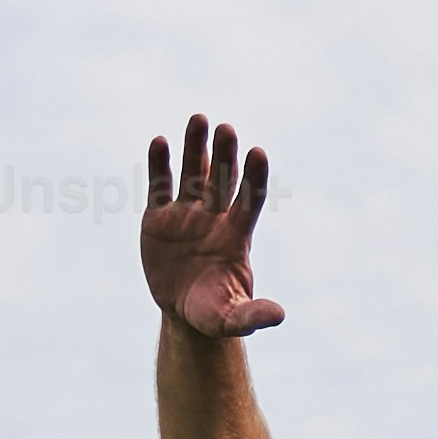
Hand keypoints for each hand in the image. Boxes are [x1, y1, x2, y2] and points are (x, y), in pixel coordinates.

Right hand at [140, 116, 286, 338]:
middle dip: (225, 156)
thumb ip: (252, 315)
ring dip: (196, 147)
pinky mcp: (158, 217)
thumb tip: (278, 316)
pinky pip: (160, 186)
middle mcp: (214, 217)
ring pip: (193, 174)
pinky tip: (159, 142)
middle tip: (226, 128)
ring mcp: (186, 214)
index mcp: (236, 236)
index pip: (250, 200)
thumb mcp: (232, 318)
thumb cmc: (215, 312)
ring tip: (198, 119)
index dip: (254, 177)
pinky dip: (159, 165)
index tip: (257, 152)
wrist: (184, 312)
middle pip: (222, 180)